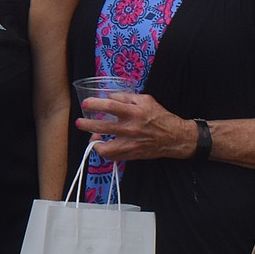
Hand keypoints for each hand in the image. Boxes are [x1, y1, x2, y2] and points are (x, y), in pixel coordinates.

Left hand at [76, 90, 190, 160]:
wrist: (175, 137)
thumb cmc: (160, 117)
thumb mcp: (145, 100)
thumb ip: (126, 97)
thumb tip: (109, 96)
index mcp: (134, 112)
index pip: (110, 106)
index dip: (95, 104)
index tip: (86, 104)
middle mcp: (131, 129)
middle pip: (102, 127)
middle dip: (87, 125)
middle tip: (80, 122)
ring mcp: (130, 144)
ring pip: (105, 148)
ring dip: (94, 143)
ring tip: (92, 137)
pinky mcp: (132, 154)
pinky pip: (113, 157)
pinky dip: (105, 151)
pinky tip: (104, 145)